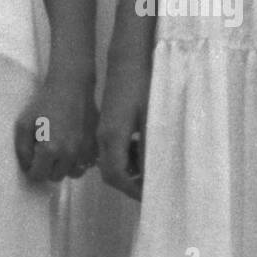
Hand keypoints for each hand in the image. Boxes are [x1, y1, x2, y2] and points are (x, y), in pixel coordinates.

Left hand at [13, 71, 96, 182]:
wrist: (71, 86)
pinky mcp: (95, 146)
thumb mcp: (24, 122)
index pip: (38, 176)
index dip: (32, 169)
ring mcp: (85, 151)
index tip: (32, 159)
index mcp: (50, 149)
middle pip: (55, 177)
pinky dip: (79, 160)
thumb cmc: (44, 102)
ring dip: (64, 166)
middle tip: (45, 151)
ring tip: (60, 150)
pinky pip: (87, 164)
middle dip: (47, 168)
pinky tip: (73, 146)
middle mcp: (69, 154)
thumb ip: (22, 149)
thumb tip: (28, 167)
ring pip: (73, 173)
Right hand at [97, 51, 149, 199]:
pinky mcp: (107, 126)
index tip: (151, 194)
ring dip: (130, 171)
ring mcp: (103, 131)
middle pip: (111, 173)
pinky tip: (142, 148)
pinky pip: (113, 151)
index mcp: (112, 137)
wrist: (126, 62)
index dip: (133, 190)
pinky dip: (127, 158)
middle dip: (130, 184)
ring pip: (112, 162)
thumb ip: (149, 148)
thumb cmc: (140, 87)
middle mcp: (103, 137)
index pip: (117, 175)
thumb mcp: (150, 118)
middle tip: (152, 185)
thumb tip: (153, 175)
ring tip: (151, 166)